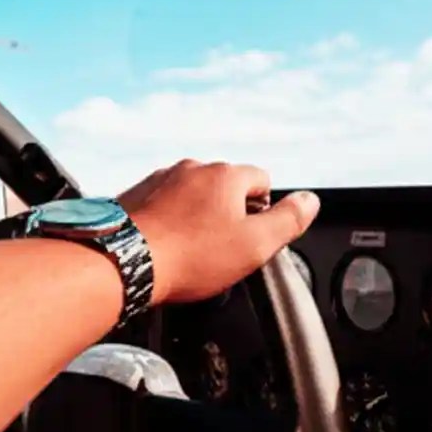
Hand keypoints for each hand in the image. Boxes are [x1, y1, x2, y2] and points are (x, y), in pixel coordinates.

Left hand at [118, 159, 319, 304]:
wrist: (121, 262)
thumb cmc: (187, 257)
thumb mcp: (254, 245)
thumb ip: (288, 220)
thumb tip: (310, 201)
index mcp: (226, 175)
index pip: (262, 181)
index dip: (264, 211)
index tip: (251, 237)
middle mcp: (192, 169)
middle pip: (225, 188)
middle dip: (227, 215)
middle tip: (219, 251)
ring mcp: (159, 180)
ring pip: (190, 196)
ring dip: (194, 217)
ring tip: (188, 253)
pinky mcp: (134, 195)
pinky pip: (161, 205)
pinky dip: (166, 222)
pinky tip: (162, 248)